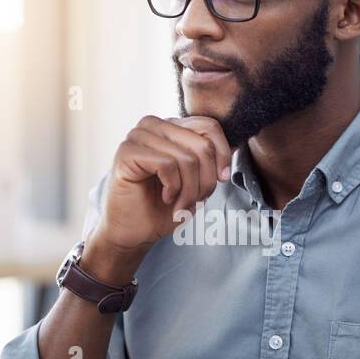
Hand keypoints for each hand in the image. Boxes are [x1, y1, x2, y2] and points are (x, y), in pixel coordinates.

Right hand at [90, 115, 231, 254]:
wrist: (133, 232)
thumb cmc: (162, 207)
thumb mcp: (197, 180)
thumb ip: (210, 159)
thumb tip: (233, 146)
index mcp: (171, 127)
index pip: (209, 126)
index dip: (222, 154)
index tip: (221, 179)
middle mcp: (153, 125)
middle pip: (202, 144)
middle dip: (206, 180)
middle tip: (195, 200)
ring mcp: (137, 136)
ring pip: (186, 158)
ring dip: (189, 190)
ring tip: (180, 203)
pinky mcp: (126, 152)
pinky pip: (167, 165)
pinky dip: (173, 188)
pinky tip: (166, 198)